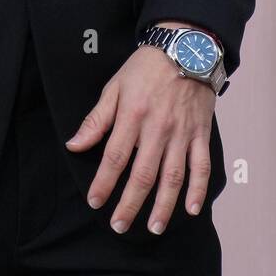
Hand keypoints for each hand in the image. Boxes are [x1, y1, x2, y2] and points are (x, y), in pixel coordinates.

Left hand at [65, 26, 215, 234]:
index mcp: (132, 115)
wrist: (185, 48)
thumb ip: (96, 120)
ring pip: (172, 178)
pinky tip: (191, 210)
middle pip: (142, 175)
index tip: (94, 201)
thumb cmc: (145, 68)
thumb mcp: (114, 87)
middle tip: (119, 225)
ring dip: (163, 206)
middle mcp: (158, 128)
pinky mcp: (201, 134)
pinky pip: (201, 167)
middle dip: (129, 204)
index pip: (115, 157)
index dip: (103, 182)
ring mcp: (182, 133)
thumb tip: (74, 144)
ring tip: (153, 227)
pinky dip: (198, 190)